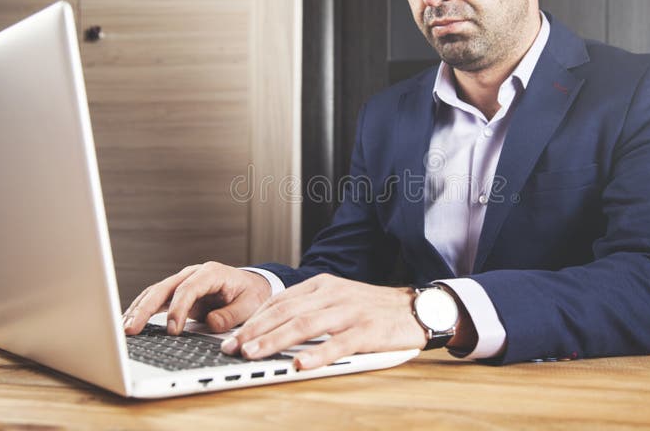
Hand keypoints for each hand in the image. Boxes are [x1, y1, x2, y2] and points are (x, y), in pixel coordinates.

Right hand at [122, 261, 270, 334]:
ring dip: (138, 310)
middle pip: (163, 288)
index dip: (178, 309)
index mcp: (211, 273)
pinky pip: (155, 300)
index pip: (187, 289)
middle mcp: (192, 274)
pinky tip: (129, 323)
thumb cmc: (250, 294)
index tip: (173, 331)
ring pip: (154, 293)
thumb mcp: (249, 305)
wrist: (251, 286)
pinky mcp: (176, 293)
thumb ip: (230, 315)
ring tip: (124, 329)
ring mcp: (182, 282)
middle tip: (132, 329)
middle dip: (145, 309)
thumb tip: (210, 323)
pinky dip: (141, 310)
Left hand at [219, 273, 426, 369]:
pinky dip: (318, 354)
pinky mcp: (368, 330)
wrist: (416, 308)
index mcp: (323, 285)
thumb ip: (309, 307)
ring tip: (254, 353)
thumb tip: (271, 325)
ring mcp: (351, 311)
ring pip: (306, 325)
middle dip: (256, 331)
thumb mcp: (337, 298)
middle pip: (287, 312)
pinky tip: (302, 364)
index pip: (280, 300)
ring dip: (276, 340)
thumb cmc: (372, 308)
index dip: (254, 319)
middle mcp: (334, 294)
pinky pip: (339, 343)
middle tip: (233, 348)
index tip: (233, 336)